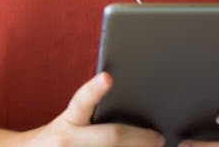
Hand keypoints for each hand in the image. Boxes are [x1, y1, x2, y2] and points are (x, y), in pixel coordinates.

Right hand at [20, 72, 164, 146]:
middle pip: (111, 137)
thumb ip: (91, 113)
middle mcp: (68, 140)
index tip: (108, 77)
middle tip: (159, 137)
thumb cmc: (59, 137)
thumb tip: (127, 104)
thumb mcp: (69, 121)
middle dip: (140, 137)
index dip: (94, 89)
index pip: (82, 101)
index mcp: (68, 121)